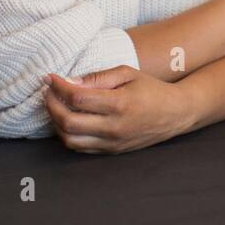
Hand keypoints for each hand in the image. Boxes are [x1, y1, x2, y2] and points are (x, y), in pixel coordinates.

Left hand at [43, 67, 193, 153]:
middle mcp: (114, 126)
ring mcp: (112, 142)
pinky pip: (80, 147)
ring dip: (56, 122)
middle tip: (49, 92)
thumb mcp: (128, 74)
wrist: (176, 114)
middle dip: (51, 105)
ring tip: (56, 106)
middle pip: (67, 121)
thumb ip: (98, 77)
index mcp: (119, 103)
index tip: (50, 77)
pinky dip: (68, 135)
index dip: (58, 86)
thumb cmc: (151, 89)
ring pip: (70, 139)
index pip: (77, 97)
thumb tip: (70, 82)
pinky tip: (68, 120)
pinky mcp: (111, 151)